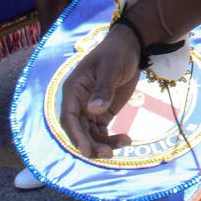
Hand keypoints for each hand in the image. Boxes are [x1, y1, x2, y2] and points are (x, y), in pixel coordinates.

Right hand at [59, 29, 142, 158]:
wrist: (131, 46)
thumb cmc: (117, 52)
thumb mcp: (110, 68)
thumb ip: (103, 89)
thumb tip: (93, 110)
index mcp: (73, 90)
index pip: (69, 118)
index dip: (76, 136)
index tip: (86, 150)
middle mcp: (78, 103)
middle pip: (79, 131)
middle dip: (92, 144)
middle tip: (109, 153)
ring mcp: (90, 109)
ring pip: (91, 134)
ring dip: (104, 143)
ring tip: (124, 144)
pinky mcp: (103, 112)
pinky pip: (102, 131)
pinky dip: (112, 138)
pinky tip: (127, 140)